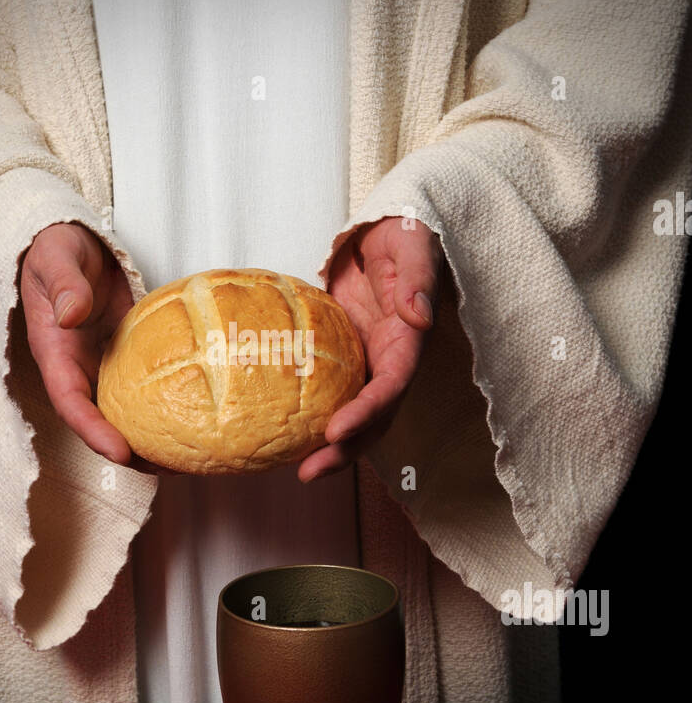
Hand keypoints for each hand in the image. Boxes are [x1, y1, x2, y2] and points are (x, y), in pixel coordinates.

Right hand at [19, 221, 166, 474]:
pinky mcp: (128, 356)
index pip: (71, 402)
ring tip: (188, 459)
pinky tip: (196, 419)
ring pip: (124, 413)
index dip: (93, 431)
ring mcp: (104, 365)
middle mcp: (79, 367)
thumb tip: (72, 315)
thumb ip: (64, 286)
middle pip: (100, 422)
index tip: (121, 453)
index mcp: (55, 352)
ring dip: (150, 438)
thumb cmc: (55, 249)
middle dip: (129, 452)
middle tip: (167, 469)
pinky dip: (166, 407)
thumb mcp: (56, 259)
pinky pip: (145, 389)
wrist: (72, 241)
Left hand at [297, 215, 441, 480]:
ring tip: (299, 470)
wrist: (384, 230)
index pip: (391, 385)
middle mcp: (390, 360)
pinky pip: (331, 396)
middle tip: (309, 471)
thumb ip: (417, 276)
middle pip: (374, 418)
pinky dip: (313, 419)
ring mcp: (366, 363)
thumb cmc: (402, 233)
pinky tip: (284, 436)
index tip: (336, 430)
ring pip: (354, 416)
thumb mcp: (411, 244)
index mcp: (408, 340)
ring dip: (331, 447)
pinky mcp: (344, 358)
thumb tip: (418, 314)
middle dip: (346, 449)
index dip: (367, 412)